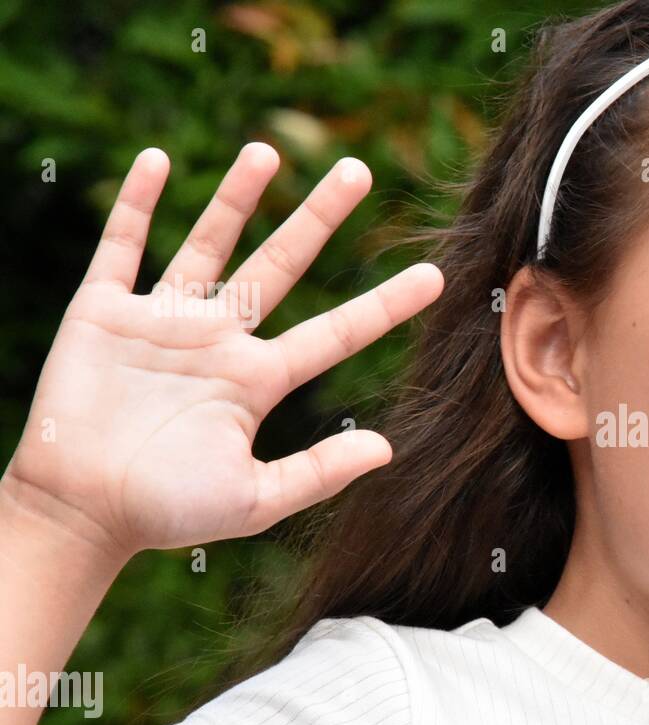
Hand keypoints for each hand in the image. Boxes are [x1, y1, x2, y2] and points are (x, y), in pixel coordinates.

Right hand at [1, 144, 443, 558]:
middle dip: (318, 218)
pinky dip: (136, 204)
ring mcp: (163, 321)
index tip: (433, 276)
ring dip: (236, 197)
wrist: (80, 513)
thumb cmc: (166, 513)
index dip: (384, 304)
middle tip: (357, 169)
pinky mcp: (103, 312)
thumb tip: (387, 448)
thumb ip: (318, 472)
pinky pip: (123, 247)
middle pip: (280, 264)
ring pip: (208, 243)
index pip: (336, 332)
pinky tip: (158, 161)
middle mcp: (218, 340)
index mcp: (258, 380)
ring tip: (269, 151)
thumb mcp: (255, 499)